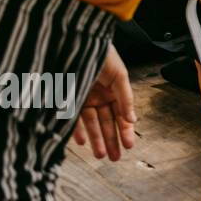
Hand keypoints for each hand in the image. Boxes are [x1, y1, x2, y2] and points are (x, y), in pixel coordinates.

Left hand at [71, 45, 136, 160]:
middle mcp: (100, 96)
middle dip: (112, 140)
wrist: (76, 42)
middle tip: (116, 157)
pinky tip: (81, 142)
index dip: (126, 130)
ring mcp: (84, 98)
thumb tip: (132, 119)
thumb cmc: (100, 54)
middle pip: (108, 122)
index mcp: (115, 90)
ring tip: (101, 155)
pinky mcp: (68, 99)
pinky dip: (77, 130)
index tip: (130, 145)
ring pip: (92, 123)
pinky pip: (73, 119)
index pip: (122, 114)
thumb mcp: (119, 75)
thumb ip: (125, 97)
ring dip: (96, 139)